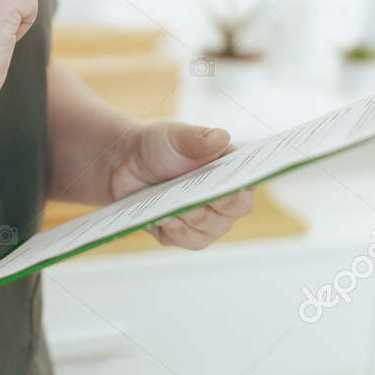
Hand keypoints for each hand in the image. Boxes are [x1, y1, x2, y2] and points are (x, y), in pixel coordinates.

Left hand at [107, 118, 253, 250]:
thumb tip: (221, 137)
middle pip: (228, 214)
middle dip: (205, 203)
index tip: (223, 187)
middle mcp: (227, 200)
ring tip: (167, 200)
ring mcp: (209, 222)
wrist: (128, 163)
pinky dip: (171, 227)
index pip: (246, 185)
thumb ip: (197, 137)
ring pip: (205, 229)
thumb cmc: (160, 146)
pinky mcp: (187, 237)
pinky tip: (160, 214)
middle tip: (184, 192)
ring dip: (185, 215)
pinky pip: (184, 239)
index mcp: (233, 171)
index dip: (237, 189)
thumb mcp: (175, 135)